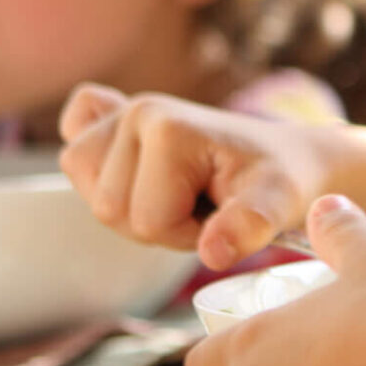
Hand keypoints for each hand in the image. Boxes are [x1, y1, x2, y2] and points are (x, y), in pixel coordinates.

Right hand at [58, 82, 317, 268]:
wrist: (290, 157)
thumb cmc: (282, 179)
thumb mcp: (278, 202)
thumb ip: (249, 226)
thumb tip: (213, 253)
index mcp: (167, 126)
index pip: (148, 221)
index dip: (186, 234)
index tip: (222, 213)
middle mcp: (136, 113)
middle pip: (110, 211)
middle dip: (160, 226)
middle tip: (203, 205)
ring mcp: (118, 116)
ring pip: (92, 197)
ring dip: (136, 212)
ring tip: (181, 195)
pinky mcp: (109, 123)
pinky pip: (76, 152)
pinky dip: (98, 172)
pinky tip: (136, 168)